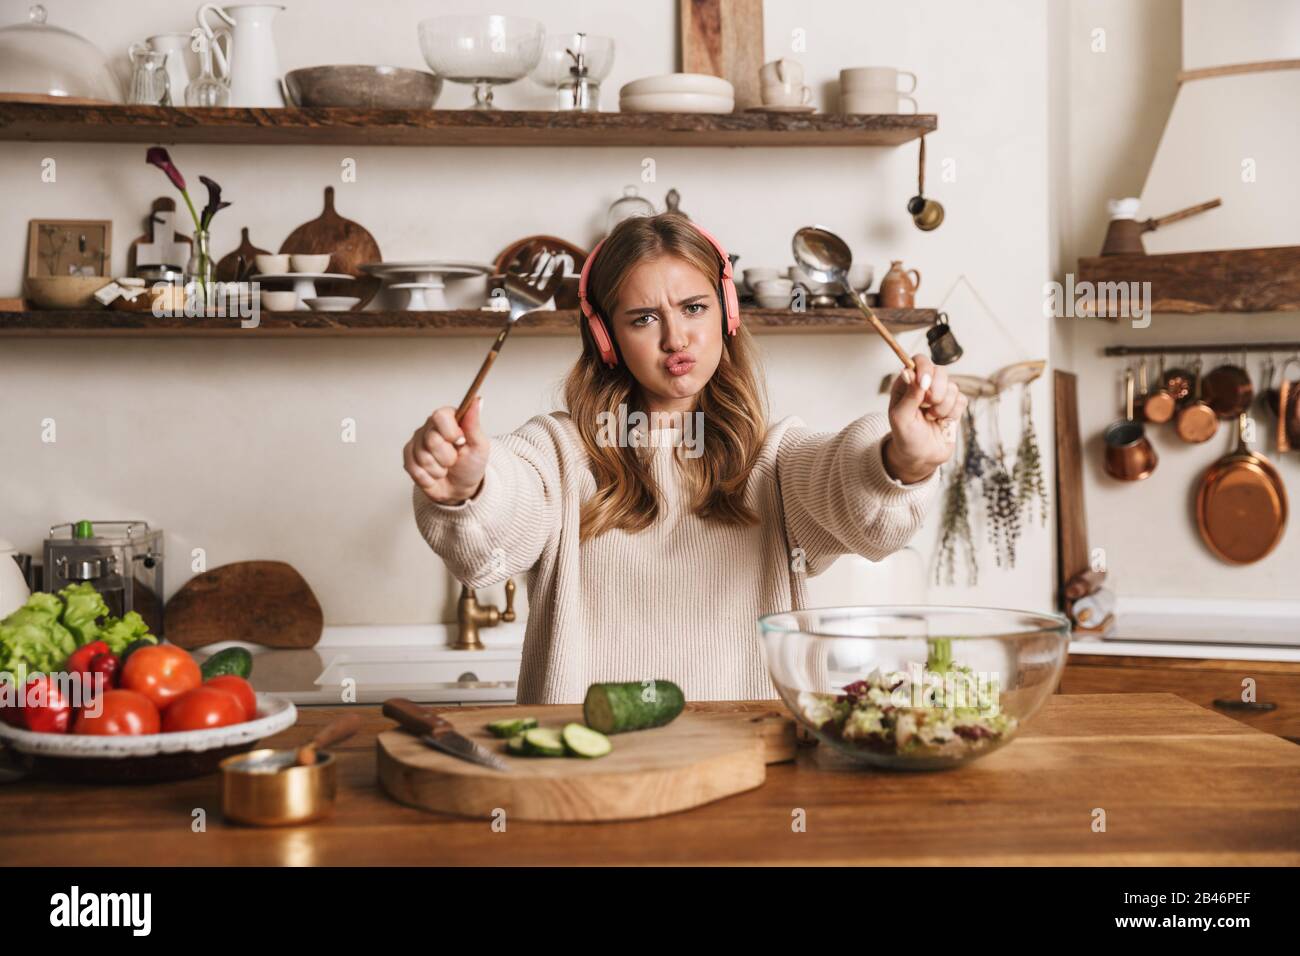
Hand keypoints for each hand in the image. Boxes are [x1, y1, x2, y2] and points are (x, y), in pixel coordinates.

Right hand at [403, 397, 489, 504]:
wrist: (460, 489)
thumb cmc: (471, 465)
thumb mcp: (479, 446)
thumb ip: (474, 423)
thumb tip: (477, 400)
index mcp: (448, 420)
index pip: (440, 416)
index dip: (450, 432)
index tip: (460, 442)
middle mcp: (430, 428)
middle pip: (431, 439)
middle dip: (447, 456)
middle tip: (454, 459)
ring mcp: (416, 443)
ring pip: (423, 457)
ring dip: (439, 469)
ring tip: (445, 468)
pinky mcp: (408, 459)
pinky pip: (415, 469)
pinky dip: (429, 478)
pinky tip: (435, 475)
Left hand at [883, 353, 965, 483]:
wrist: (921, 457)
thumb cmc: (905, 437)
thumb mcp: (900, 418)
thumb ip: (909, 395)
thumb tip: (914, 373)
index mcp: (907, 383)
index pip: (919, 360)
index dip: (924, 368)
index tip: (924, 383)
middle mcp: (924, 385)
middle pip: (940, 370)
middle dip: (937, 389)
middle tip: (929, 405)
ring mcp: (941, 394)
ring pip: (953, 387)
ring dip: (943, 406)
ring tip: (931, 418)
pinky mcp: (954, 405)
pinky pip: (962, 400)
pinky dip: (952, 413)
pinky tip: (942, 421)